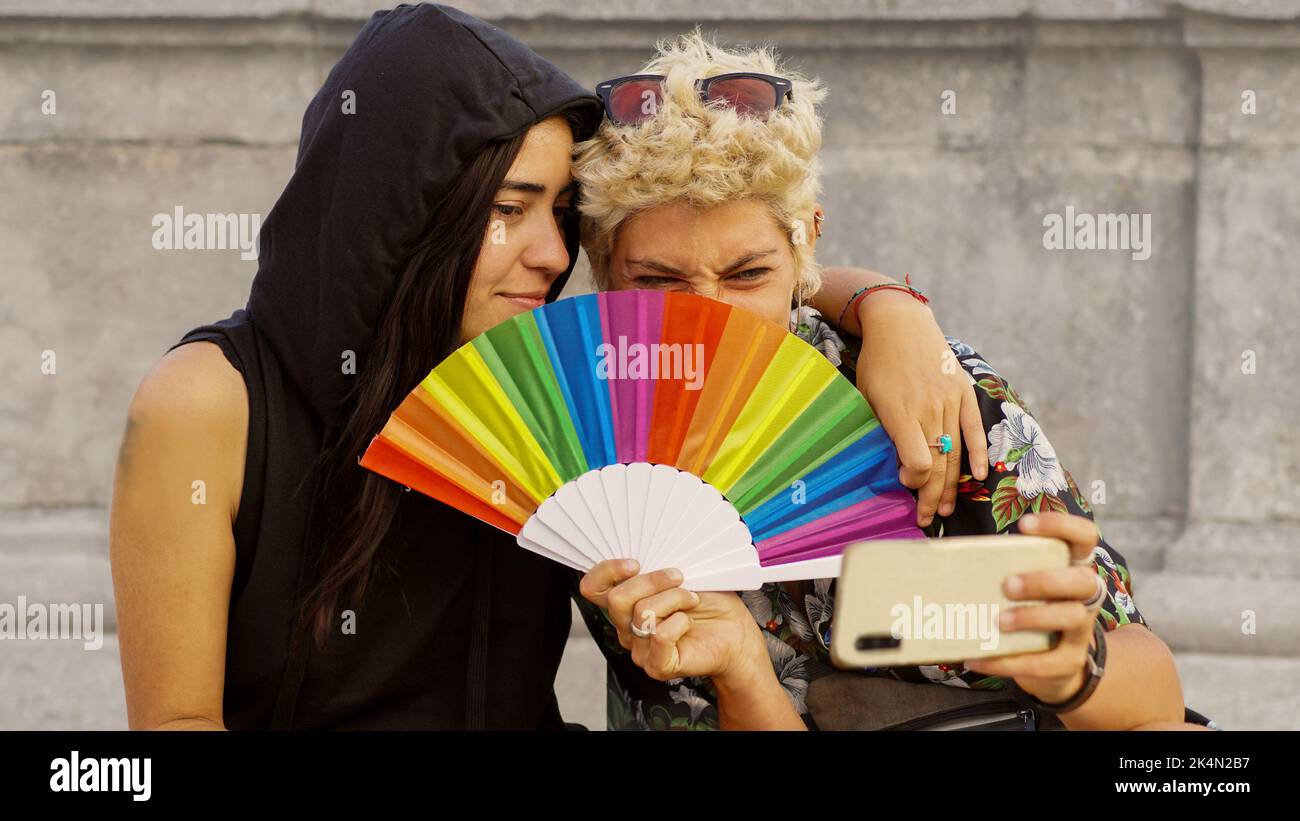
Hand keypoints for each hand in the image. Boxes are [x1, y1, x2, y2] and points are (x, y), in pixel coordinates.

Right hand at [578, 559, 768, 683]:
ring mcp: (639, 649)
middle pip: (616, 599)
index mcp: (626, 602)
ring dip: (675, 598)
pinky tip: (690, 622)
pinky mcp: (657, 666)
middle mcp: (626, 626)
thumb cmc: (709, 601)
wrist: (736, 632)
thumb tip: (647, 548)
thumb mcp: (681, 573)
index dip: (606, 571)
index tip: (635, 562)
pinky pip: (660, 636)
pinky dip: (680, 622)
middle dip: (651, 580)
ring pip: (642, 613)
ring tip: (693, 600)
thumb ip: (656, 564)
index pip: (591, 588)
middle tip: (678, 576)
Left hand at [854, 290, 988, 526]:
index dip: (913, 481)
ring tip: (946, 509)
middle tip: (927, 519)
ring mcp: (950, 401)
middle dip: (932, 497)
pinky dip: (979, 454)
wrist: (900, 323)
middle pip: (938, 464)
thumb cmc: (877, 363)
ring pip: (956, 452)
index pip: (918, 461)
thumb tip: (895, 465)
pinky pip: (974, 429)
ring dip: (952, 485)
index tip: (905, 485)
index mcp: (901, 412)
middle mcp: (929, 409)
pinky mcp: (964, 392)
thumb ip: (882, 429)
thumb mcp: (867, 396)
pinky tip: (979, 476)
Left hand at [963, 512, 1104, 705]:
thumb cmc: (1033, 611)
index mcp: (1074, 568)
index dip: (1061, 526)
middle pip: (1082, 581)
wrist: (1058, 666)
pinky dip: (1007, 662)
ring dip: (1032, 617)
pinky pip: (1042, 663)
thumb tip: (948, 558)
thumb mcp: (1029, 587)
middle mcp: (1085, 597)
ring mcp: (1081, 630)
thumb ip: (1006, 570)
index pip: (1084, 538)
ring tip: (998, 621)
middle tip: (1007, 584)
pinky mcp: (1069, 662)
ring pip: (1070, 617)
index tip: (1024, 525)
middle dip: (1044, 580)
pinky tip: (976, 659)